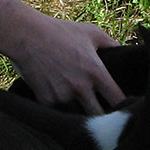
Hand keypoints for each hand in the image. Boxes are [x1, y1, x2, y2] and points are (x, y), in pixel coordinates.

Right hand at [9, 17, 123, 114]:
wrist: (26, 34)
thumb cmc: (59, 31)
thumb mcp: (90, 32)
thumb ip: (110, 43)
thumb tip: (123, 51)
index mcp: (96, 72)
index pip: (118, 99)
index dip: (124, 106)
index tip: (122, 108)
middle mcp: (81, 87)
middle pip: (99, 117)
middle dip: (103, 119)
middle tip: (103, 118)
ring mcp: (62, 95)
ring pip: (77, 117)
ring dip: (80, 116)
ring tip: (82, 115)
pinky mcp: (45, 100)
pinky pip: (57, 113)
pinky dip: (59, 110)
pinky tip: (61, 105)